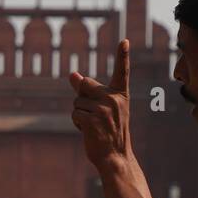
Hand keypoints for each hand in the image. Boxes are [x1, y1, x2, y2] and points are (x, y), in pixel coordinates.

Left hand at [69, 38, 132, 171]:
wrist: (115, 156)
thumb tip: (73, 74)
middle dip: (82, 98)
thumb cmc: (108, 131)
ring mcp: (104, 110)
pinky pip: (74, 114)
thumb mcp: (104, 108)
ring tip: (94, 126)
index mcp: (121, 95)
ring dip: (79, 115)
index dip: (122, 55)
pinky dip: (77, 124)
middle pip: (85, 85)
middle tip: (96, 116)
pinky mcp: (92, 120)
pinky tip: (89, 132)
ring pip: (77, 102)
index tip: (124, 41)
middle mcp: (114, 99)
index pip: (122, 72)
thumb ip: (90, 91)